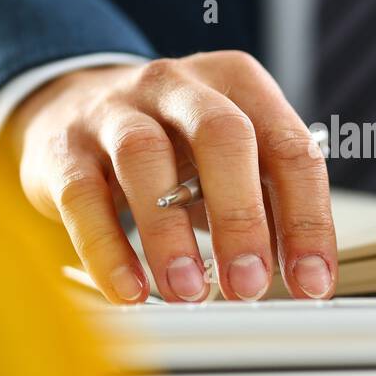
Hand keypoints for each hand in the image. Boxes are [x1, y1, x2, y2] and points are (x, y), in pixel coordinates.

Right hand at [7, 52, 336, 303]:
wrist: (68, 108)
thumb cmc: (170, 144)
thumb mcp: (227, 158)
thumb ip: (267, 202)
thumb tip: (300, 276)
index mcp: (238, 82)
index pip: (290, 147)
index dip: (307, 220)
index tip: (312, 282)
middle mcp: (179, 85)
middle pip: (222, 136)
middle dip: (242, 218)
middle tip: (249, 286)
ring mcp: (116, 111)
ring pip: (145, 158)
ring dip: (170, 235)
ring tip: (187, 292)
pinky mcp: (64, 148)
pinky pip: (83, 196)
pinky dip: (107, 249)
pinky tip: (130, 290)